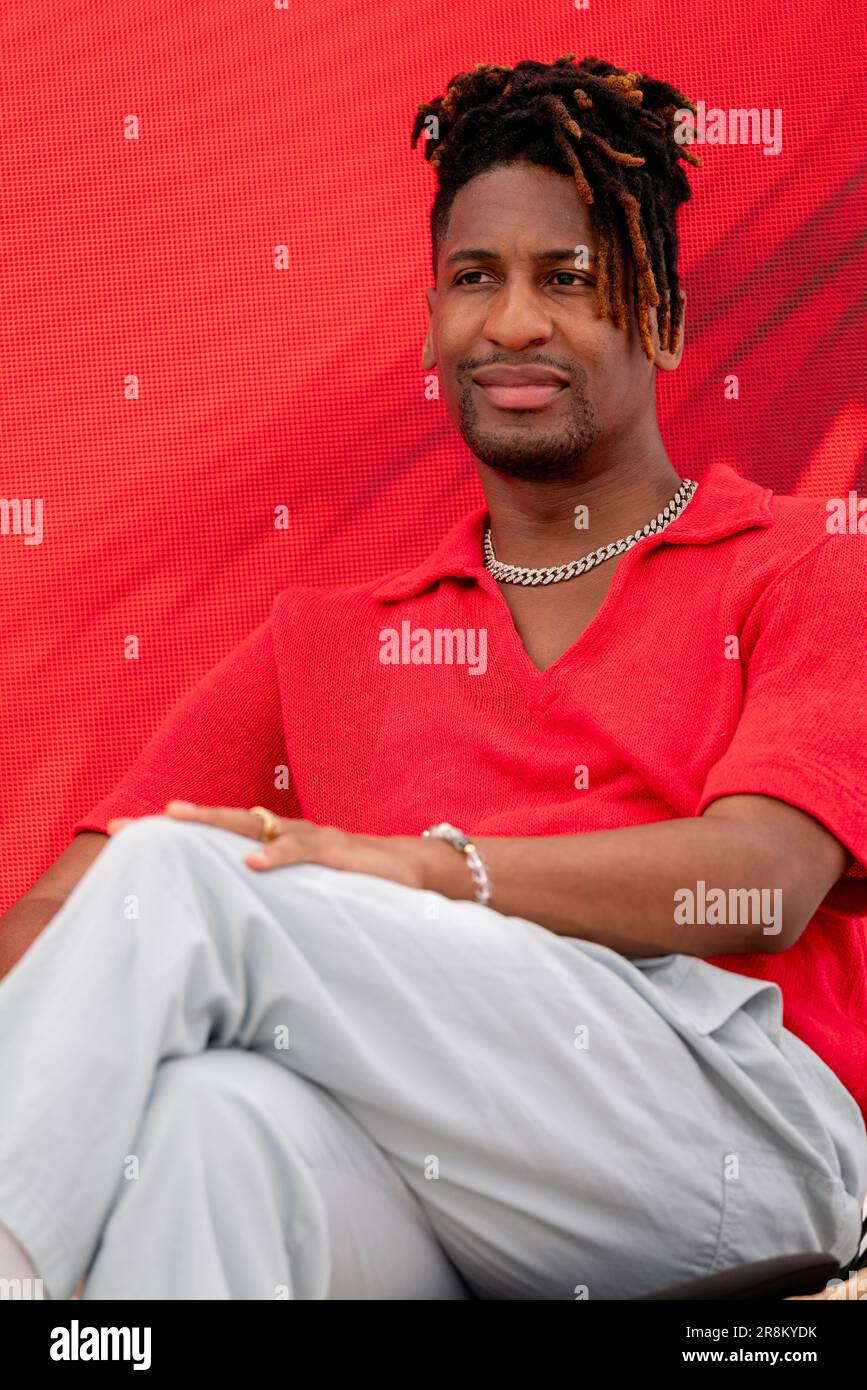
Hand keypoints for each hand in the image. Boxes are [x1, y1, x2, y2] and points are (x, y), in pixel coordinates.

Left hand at [106, 802, 426, 888]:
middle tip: (123, 826)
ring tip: (175, 819)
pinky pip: (304, 851)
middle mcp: (286, 831)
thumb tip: (221, 926)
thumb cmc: (354, 886)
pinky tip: (251, 862)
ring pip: (253, 824)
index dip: (170, 832)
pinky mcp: (338, 854)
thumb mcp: (303, 894)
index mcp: (274, 841)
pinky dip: (278, 855)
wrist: (417, 872)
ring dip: (213, 821)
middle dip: (172, 821)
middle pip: (219, 821)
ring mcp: (311, 838)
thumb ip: (268, 902)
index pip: (214, 831)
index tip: (118, 834)